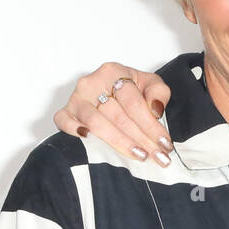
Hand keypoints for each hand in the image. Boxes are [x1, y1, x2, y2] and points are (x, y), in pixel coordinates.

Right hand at [53, 63, 172, 167]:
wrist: (110, 89)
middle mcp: (92, 83)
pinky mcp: (66, 111)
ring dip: (118, 142)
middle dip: (140, 139)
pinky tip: (90, 140)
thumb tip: (155, 110)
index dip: (151, 125)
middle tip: (157, 156)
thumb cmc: (131, 89)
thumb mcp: (150, 84)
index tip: (165, 143)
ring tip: (138, 155)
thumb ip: (158, 93)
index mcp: (113, 72)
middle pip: (117, 115)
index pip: (134, 103)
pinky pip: (64, 121)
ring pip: (95, 122)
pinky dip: (74, 130)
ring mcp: (76, 98)